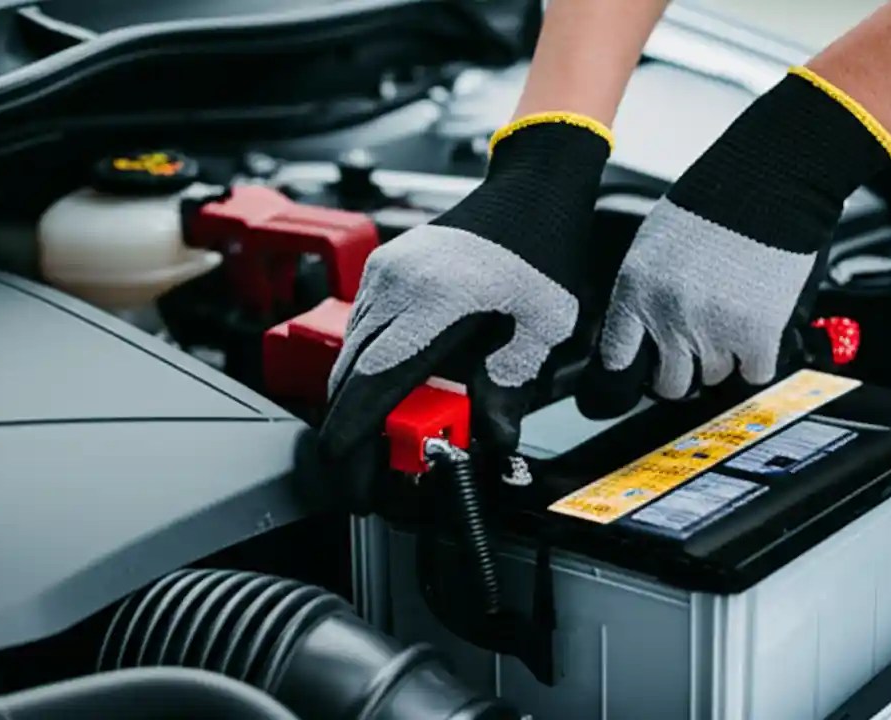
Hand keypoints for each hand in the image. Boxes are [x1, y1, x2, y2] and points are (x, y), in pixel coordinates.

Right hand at [320, 117, 611, 512]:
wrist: (531, 187)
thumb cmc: (541, 249)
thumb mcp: (544, 327)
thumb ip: (513, 385)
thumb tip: (495, 439)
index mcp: (433, 304)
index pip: (372, 383)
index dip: (352, 435)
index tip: (346, 472)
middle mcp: (395, 287)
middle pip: (349, 376)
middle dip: (353, 429)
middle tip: (371, 471)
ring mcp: (383, 275)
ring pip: (350, 353)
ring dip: (362, 397)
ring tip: (395, 431)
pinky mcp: (382, 269)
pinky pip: (361, 328)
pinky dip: (370, 364)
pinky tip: (399, 382)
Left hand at [578, 68, 890, 417]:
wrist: (765, 185)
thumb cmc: (709, 205)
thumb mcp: (651, 247)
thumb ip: (642, 293)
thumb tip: (640, 330)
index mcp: (636, 293)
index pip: (617, 359)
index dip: (630, 371)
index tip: (639, 374)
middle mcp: (669, 317)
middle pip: (669, 384)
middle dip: (682, 373)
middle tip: (694, 354)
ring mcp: (714, 329)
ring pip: (714, 378)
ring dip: (723, 359)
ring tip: (731, 324)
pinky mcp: (758, 335)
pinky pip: (755, 374)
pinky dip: (758, 361)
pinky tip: (756, 334)